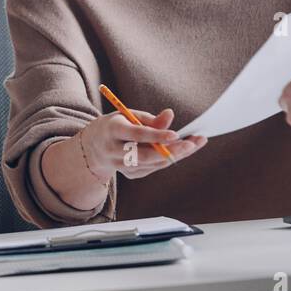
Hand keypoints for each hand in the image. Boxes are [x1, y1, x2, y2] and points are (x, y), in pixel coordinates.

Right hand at [77, 108, 206, 179]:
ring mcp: (121, 166)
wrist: (94, 147)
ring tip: (196, 142)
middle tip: (192, 144)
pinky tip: (183, 149)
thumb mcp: (129, 115)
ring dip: (177, 154)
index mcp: (112, 130)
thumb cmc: (116, 125)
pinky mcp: (130, 175)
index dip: (156, 136)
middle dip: (171, 151)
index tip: (175, 134)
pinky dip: (169, 159)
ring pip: (153, 164)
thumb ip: (151, 118)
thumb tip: (170, 115)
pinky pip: (154, 168)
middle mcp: (114, 151)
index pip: (136, 135)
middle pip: (145, 156)